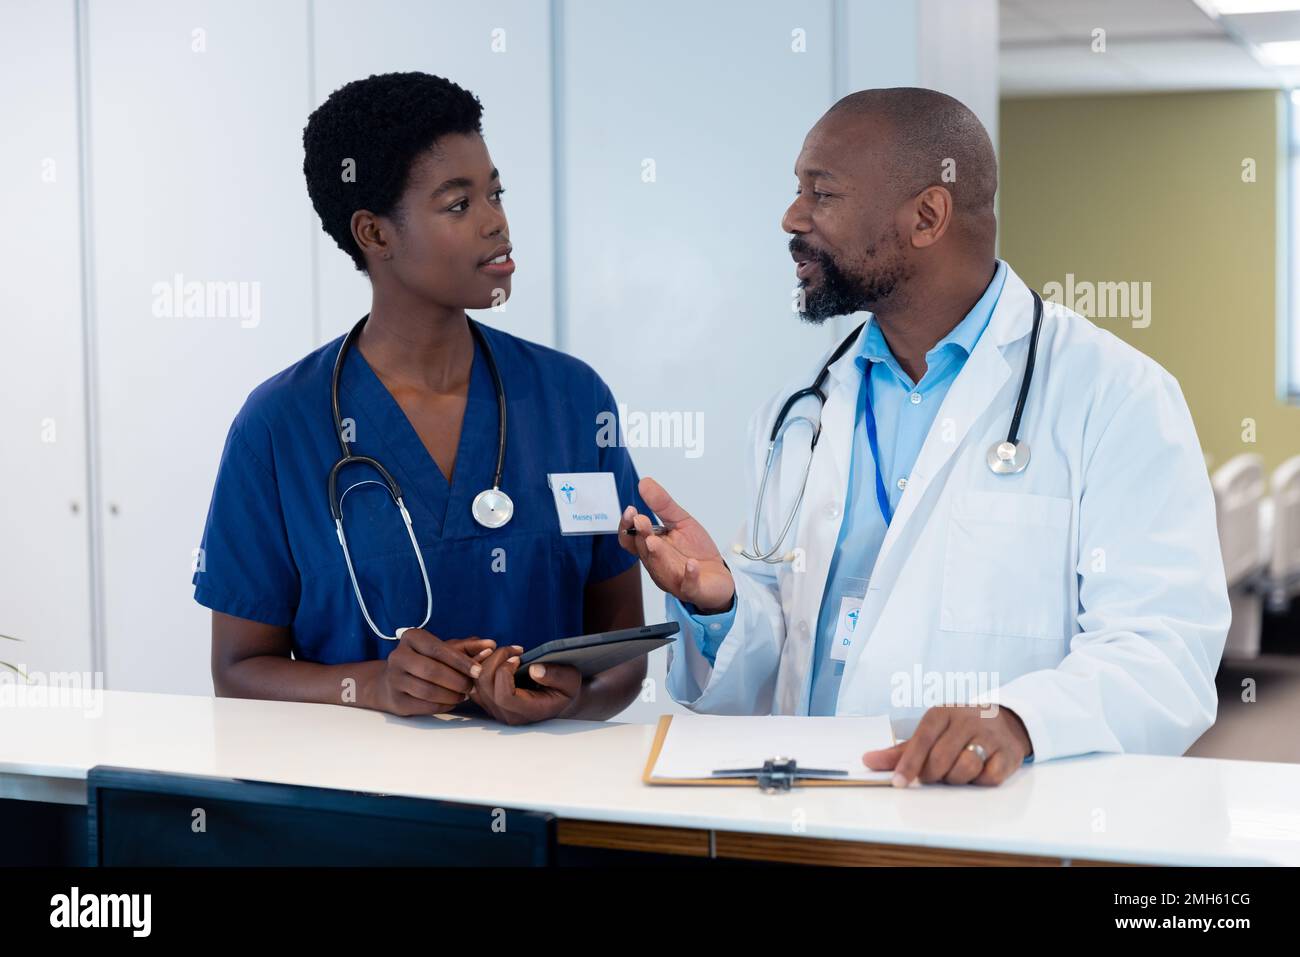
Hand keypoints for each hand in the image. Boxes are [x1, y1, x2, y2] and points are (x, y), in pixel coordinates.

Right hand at [366, 629, 494, 716]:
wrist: (392, 681)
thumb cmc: (425, 661)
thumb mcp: (444, 650)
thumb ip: (468, 647)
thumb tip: (491, 644)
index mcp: (411, 637)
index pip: (438, 649)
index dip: (461, 661)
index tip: (479, 671)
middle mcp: (398, 656)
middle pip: (432, 671)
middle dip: (457, 681)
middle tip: (471, 687)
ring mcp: (394, 679)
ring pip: (428, 691)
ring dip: (451, 695)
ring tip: (463, 695)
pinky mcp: (395, 700)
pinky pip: (424, 705)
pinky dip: (443, 705)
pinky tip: (452, 702)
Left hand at [468, 645, 582, 725]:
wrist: (557, 697)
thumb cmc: (564, 688)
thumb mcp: (570, 680)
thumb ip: (556, 676)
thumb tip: (534, 670)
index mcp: (528, 711)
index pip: (504, 697)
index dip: (505, 673)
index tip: (519, 657)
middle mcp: (507, 714)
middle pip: (485, 686)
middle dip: (496, 659)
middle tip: (515, 649)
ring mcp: (494, 708)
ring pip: (476, 682)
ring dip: (488, 660)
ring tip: (508, 651)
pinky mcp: (487, 700)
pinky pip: (473, 681)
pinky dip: (481, 664)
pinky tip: (498, 656)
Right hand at [618, 477, 734, 612]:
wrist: (717, 576)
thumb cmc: (695, 551)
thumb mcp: (681, 522)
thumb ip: (662, 504)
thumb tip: (644, 482)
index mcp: (652, 548)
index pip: (630, 540)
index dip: (627, 527)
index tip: (631, 510)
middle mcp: (657, 564)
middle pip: (643, 551)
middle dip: (642, 535)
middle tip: (642, 520)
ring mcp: (673, 578)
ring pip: (660, 569)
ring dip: (657, 554)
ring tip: (655, 540)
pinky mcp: (692, 589)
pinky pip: (688, 585)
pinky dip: (689, 575)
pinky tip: (691, 565)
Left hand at [862, 705, 1032, 786]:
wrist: (1006, 721)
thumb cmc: (958, 730)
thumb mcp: (930, 733)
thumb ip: (900, 751)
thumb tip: (867, 760)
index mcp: (942, 713)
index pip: (921, 740)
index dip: (908, 764)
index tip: (898, 783)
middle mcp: (966, 720)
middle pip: (941, 759)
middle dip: (933, 774)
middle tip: (934, 774)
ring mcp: (990, 735)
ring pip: (965, 768)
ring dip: (956, 778)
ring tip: (957, 769)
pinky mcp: (1009, 753)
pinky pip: (988, 778)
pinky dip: (980, 781)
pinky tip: (979, 771)